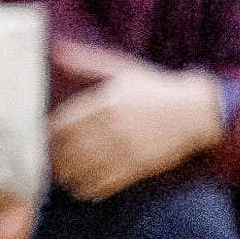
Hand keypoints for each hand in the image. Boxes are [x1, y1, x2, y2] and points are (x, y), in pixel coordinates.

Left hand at [47, 62, 225, 199]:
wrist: (194, 112)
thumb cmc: (153, 88)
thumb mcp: (121, 70)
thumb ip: (86, 62)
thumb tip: (56, 49)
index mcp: (104, 103)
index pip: (60, 126)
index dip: (47, 134)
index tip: (44, 136)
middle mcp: (110, 129)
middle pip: (65, 151)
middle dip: (53, 157)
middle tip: (51, 158)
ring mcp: (122, 151)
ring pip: (79, 171)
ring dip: (65, 175)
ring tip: (63, 174)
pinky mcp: (135, 169)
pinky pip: (99, 186)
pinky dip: (85, 189)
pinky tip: (81, 186)